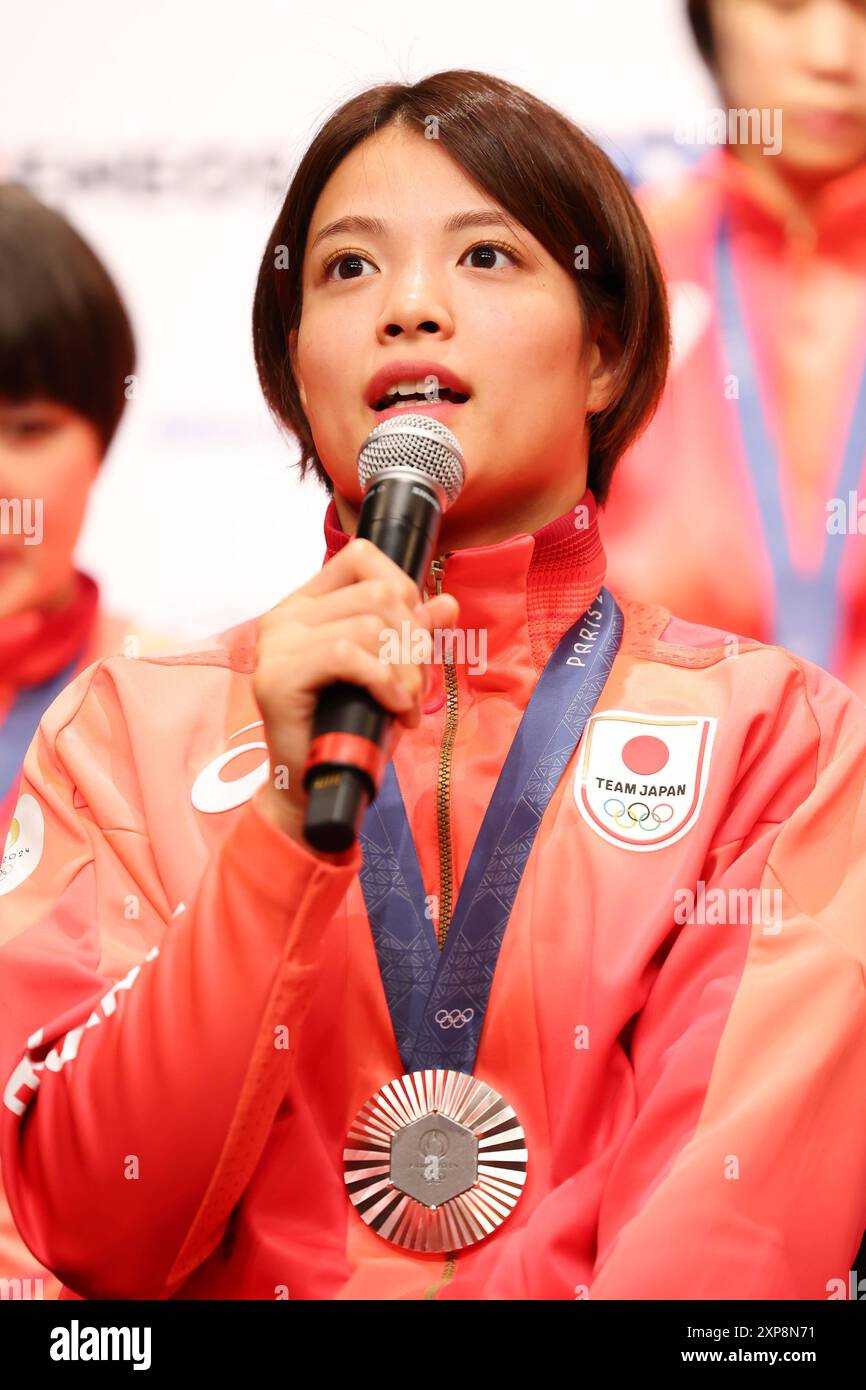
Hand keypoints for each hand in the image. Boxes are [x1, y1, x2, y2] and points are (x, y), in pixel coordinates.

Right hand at [253, 537, 458, 850]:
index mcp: (308, 605)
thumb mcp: (391, 675)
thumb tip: (447, 603)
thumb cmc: (348, 730)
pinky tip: (392, 706)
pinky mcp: (278, 677)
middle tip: (415, 688)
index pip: (363, 557)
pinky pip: (348, 655)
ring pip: (369, 625)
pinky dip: (384, 681)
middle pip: (378, 594)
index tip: (415, 636)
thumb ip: (412, 635)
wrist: (316, 788)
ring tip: (405, 707)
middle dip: (414, 642)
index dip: (404, 587)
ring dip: (405, 672)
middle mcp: (286, 616)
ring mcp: (277, 644)